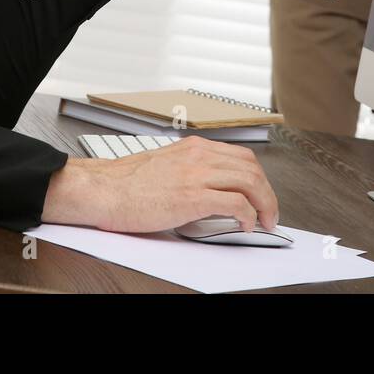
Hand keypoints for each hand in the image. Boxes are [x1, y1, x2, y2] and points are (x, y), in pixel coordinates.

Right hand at [42, 136, 279, 232]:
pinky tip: (245, 225)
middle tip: (270, 212)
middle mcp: (198, 156)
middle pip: (251, 167)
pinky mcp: (192, 197)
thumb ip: (189, 171)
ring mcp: (196, 174)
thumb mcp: (165, 165)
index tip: (261, 195)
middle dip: (268, 192)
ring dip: (265, 204)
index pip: (240, 156)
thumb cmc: (125, 184)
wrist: (102, 190)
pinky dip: (248, 215)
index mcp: (193, 148)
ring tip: (265, 221)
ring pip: (250, 182)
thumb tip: (208, 190)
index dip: (258, 178)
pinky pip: (236, 203)